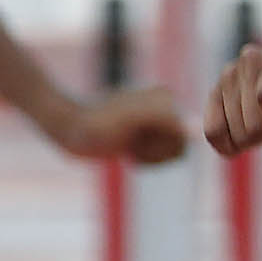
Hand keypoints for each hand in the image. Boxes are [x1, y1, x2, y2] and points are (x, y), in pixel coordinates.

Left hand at [51, 86, 186, 165]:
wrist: (65, 126)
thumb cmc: (93, 123)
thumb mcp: (128, 119)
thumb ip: (164, 119)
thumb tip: (196, 130)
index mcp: (166, 100)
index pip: (184, 137)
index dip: (161, 145)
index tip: (135, 138)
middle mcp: (164, 108)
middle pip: (179, 147)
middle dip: (155, 152)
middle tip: (128, 142)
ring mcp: (154, 122)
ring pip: (171, 154)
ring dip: (149, 157)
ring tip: (126, 146)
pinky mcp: (144, 135)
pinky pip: (160, 157)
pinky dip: (144, 160)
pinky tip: (125, 150)